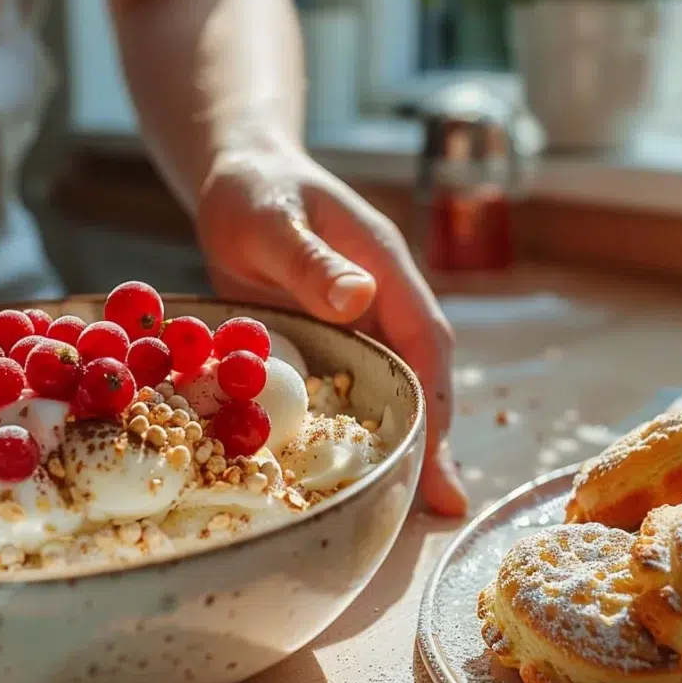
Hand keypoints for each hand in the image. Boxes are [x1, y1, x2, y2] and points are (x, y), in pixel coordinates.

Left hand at [196, 144, 467, 515]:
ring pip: (395, 384)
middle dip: (435, 434)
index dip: (433, 395)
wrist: (238, 177)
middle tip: (443, 504)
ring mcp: (360, 319)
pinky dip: (364, 426)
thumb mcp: (272, 220)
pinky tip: (361, 466)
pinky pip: (356, 385)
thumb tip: (359, 298)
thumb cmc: (254, 191)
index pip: (423, 336)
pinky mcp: (332, 336)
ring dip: (407, 437)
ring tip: (417, 503)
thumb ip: (309, 259)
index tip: (435, 450)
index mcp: (383, 265)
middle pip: (422, 371)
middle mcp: (383, 297)